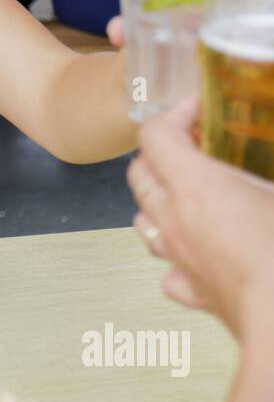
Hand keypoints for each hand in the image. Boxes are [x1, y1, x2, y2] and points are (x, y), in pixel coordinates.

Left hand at [126, 98, 273, 336]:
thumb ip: (270, 161)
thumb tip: (271, 158)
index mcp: (195, 186)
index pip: (155, 135)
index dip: (176, 114)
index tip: (202, 109)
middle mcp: (174, 219)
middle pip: (139, 172)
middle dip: (162, 152)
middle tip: (200, 146)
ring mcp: (177, 258)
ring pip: (143, 218)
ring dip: (159, 199)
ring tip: (195, 194)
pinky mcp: (190, 291)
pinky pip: (167, 266)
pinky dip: (176, 253)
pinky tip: (202, 250)